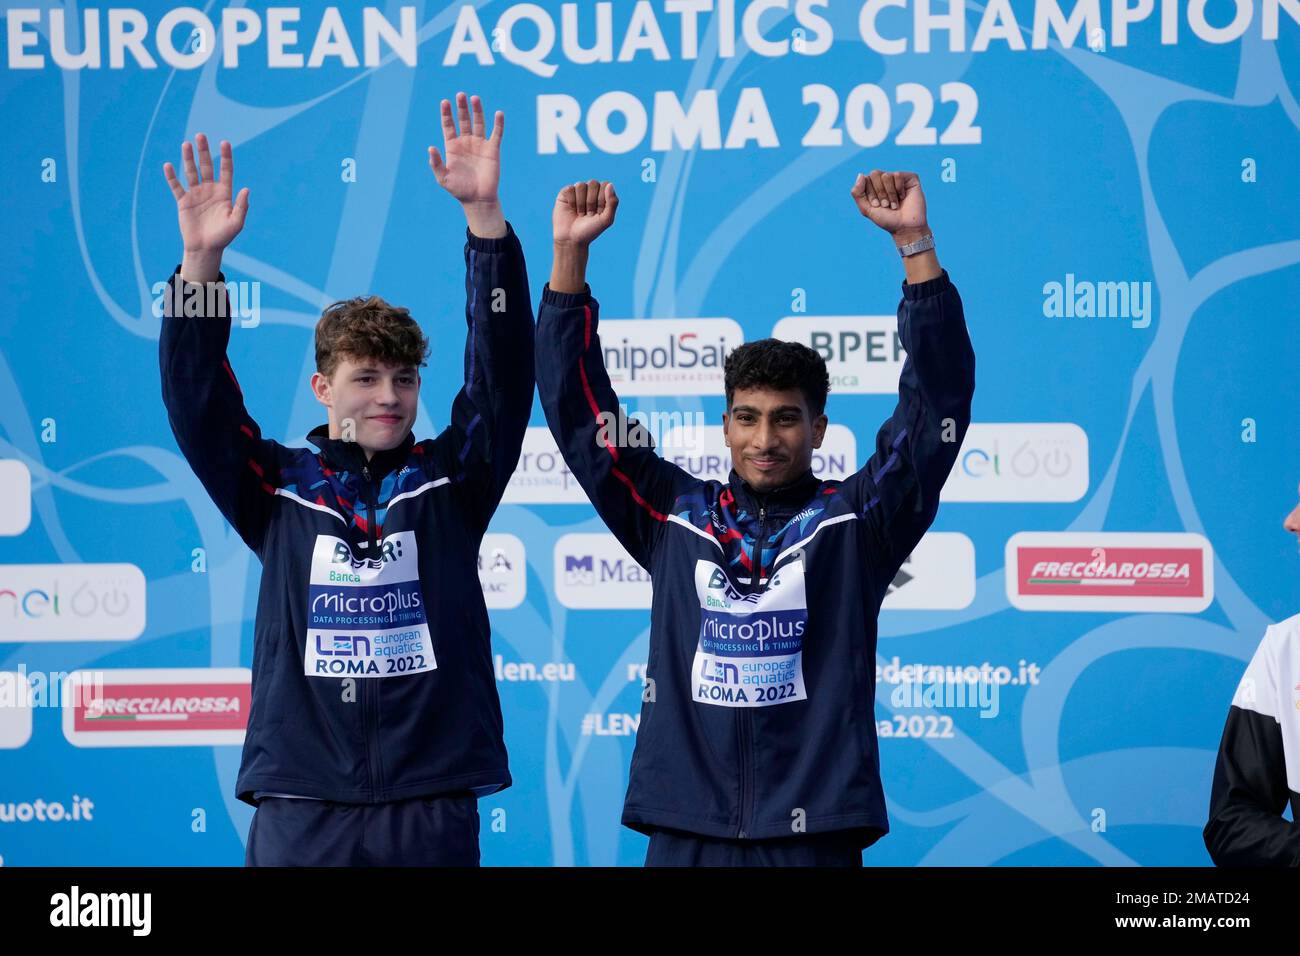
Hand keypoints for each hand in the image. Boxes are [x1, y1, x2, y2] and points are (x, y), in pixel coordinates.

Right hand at [163, 134, 248, 255]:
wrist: (205, 249)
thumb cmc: (223, 237)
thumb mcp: (236, 223)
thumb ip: (242, 206)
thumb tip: (246, 189)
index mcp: (224, 193)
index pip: (226, 171)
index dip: (225, 157)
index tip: (225, 142)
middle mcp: (210, 190)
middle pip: (207, 166)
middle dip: (204, 151)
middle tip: (200, 135)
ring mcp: (196, 194)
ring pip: (191, 172)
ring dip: (188, 158)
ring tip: (186, 144)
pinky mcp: (183, 201)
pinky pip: (177, 186)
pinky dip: (172, 177)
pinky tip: (169, 165)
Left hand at [428, 92, 501, 206]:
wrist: (478, 199)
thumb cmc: (459, 190)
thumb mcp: (443, 178)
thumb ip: (436, 163)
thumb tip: (430, 147)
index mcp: (452, 146)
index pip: (448, 125)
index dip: (446, 113)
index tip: (445, 102)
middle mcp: (466, 142)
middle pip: (463, 120)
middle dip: (462, 107)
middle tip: (460, 94)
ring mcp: (480, 145)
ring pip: (479, 123)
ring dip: (477, 110)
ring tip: (474, 98)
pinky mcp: (493, 150)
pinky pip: (496, 134)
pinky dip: (498, 124)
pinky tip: (498, 113)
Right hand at [553, 180, 617, 247]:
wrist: (572, 239)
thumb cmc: (590, 230)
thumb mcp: (606, 219)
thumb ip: (612, 202)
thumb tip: (610, 184)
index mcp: (603, 195)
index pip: (605, 185)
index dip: (602, 199)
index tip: (599, 212)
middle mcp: (591, 190)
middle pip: (593, 183)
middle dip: (591, 201)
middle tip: (588, 214)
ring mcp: (578, 191)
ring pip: (581, 185)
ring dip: (581, 203)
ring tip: (580, 213)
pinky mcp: (566, 192)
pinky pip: (570, 188)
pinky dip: (572, 201)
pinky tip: (571, 209)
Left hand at [851, 170, 927, 240]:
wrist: (905, 227)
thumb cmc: (886, 219)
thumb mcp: (866, 209)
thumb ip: (857, 193)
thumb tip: (861, 174)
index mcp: (874, 185)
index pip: (865, 179)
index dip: (870, 194)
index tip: (877, 206)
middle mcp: (885, 180)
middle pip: (875, 173)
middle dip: (879, 192)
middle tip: (886, 205)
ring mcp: (897, 178)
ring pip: (886, 175)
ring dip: (890, 194)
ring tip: (895, 204)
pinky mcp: (910, 178)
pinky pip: (898, 175)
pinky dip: (899, 189)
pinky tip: (903, 197)